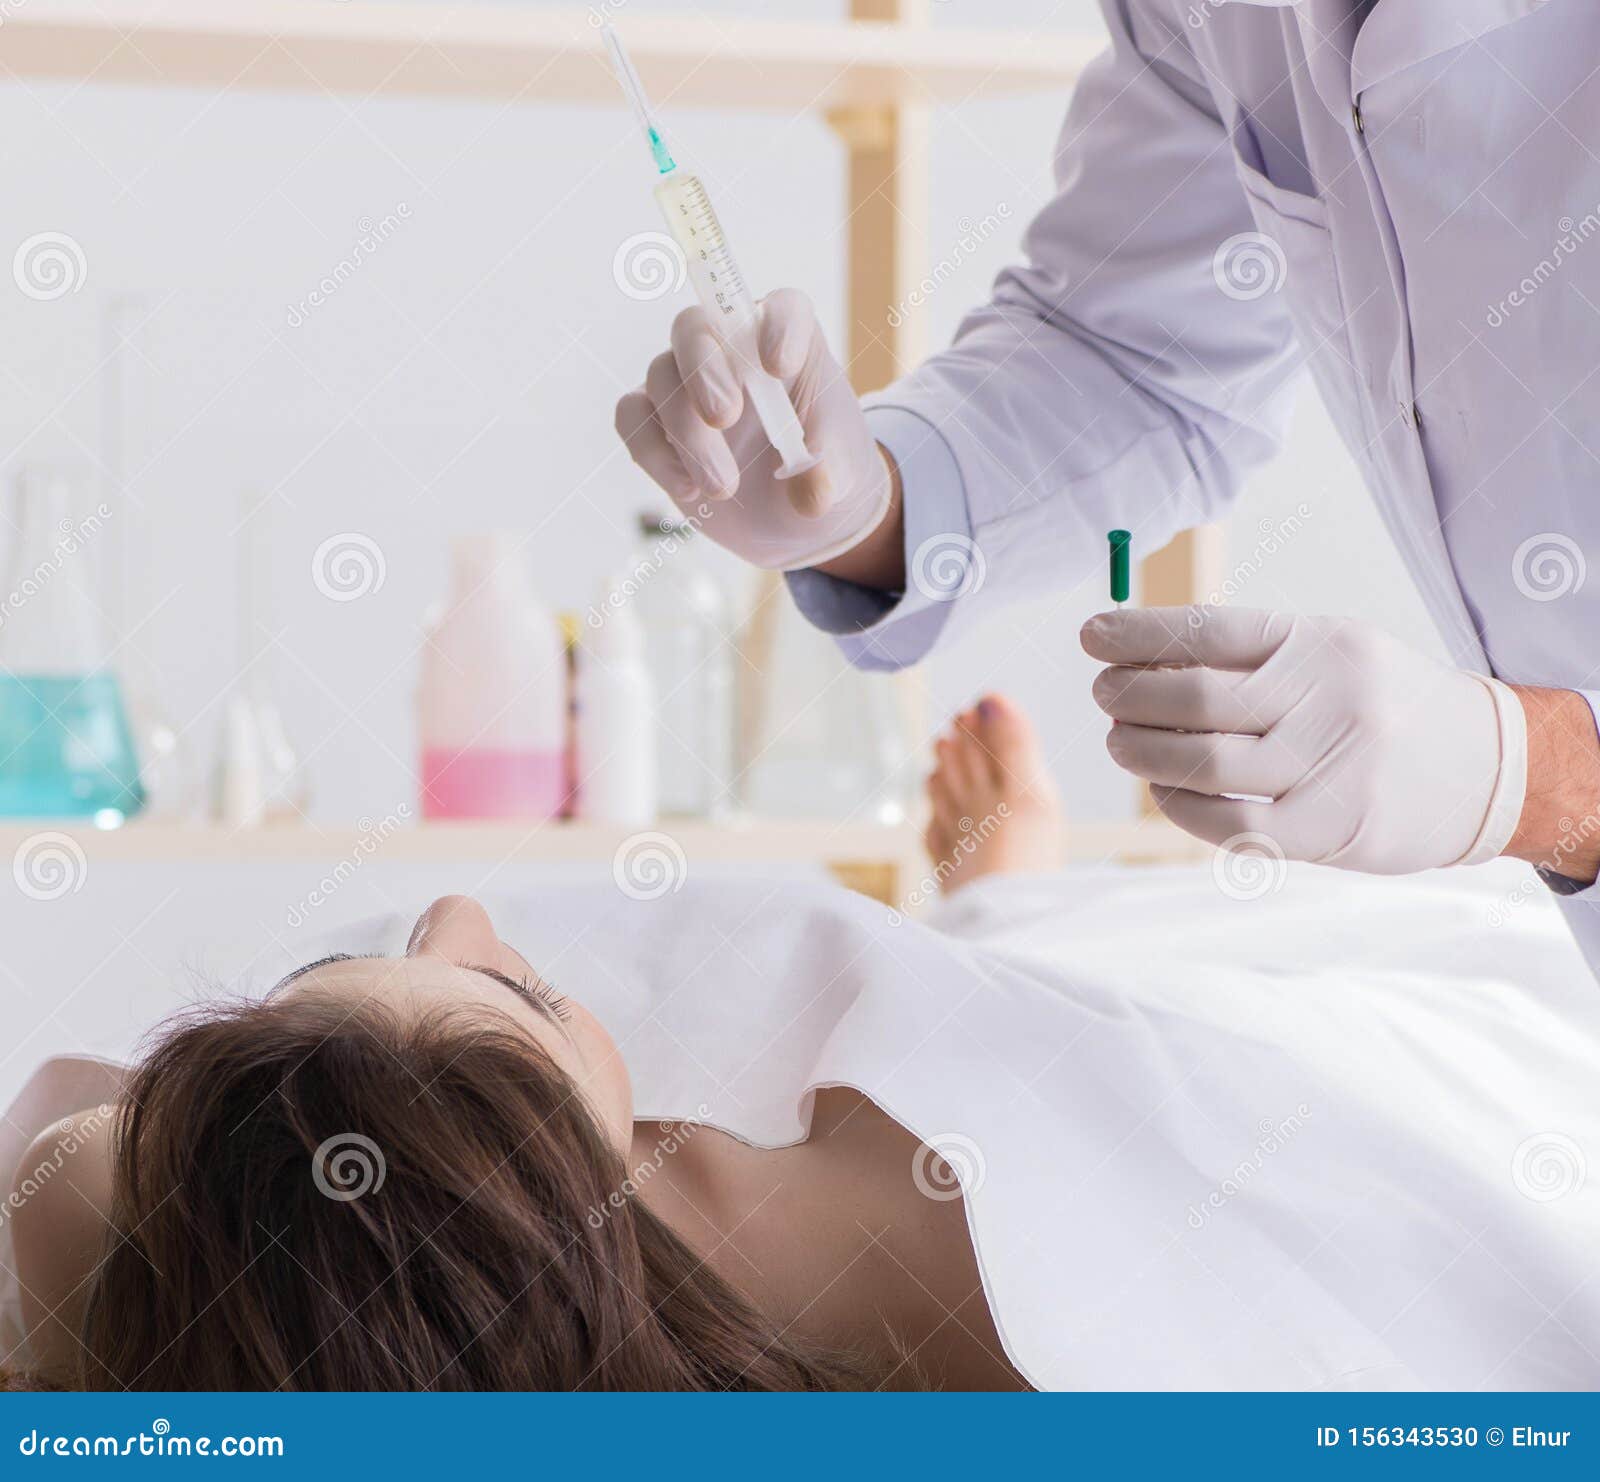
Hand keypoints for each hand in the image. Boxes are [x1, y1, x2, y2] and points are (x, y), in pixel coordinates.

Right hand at [614, 289, 893, 571]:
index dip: (776, 326)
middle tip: (724, 418)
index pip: (782, 309)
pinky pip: (632, 418)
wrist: (792, 517)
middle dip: (703, 371)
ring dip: (686, 433)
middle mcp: (733, 351)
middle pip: (694, 326)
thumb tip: (812, 497)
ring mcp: (688, 383)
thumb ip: (833, 476)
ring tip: (724, 487)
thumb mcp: (846, 478)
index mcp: (791, 344)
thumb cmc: (825, 473)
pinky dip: (655, 454)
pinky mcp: (657, 424)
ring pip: (660, 376)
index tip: (780, 367)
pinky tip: (691, 490)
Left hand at [1082, 606, 1527, 874]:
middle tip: (1103, 694)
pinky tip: (1162, 787)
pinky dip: (1180, 805)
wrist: (1488, 767)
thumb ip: (1249, 654)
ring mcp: (1333, 767)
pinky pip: (1231, 823)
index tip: (1091, 636)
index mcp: (1321, 642)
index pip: (1210, 630)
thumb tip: (1139, 656)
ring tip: (1121, 740)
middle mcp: (1329, 699)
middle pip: (1198, 699)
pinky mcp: (1332, 830)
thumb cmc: (1380, 702)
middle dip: (1130, 695)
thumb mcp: (1331, 651)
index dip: (1138, 634)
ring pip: (1206, 765)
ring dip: (1144, 752)